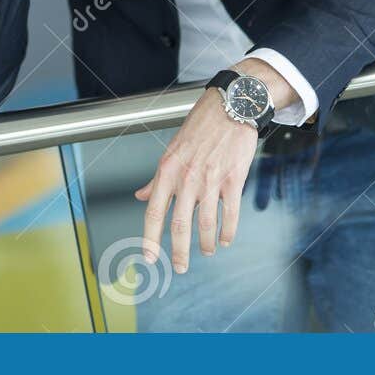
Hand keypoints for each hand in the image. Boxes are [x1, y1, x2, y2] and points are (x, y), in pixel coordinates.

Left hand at [134, 89, 258, 273]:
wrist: (230, 107)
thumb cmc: (201, 126)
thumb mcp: (171, 150)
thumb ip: (158, 178)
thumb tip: (141, 196)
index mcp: (168, 170)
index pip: (153, 211)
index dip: (150, 238)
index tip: (149, 257)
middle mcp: (187, 178)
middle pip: (179, 224)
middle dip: (179, 252)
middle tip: (180, 267)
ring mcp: (210, 180)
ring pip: (205, 224)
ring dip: (206, 244)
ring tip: (206, 252)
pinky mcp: (233, 179)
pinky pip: (230, 214)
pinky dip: (228, 232)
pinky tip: (225, 240)